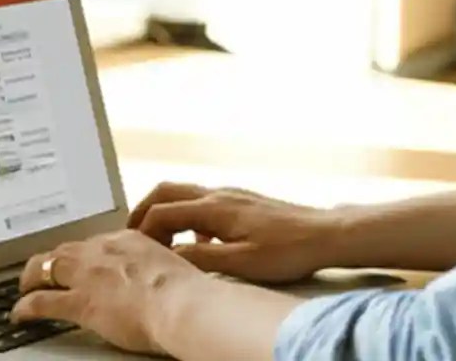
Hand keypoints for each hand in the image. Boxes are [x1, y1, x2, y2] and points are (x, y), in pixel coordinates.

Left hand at [11, 230, 206, 355]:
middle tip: (45, 270)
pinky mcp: (80, 302)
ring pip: (47, 267)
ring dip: (33, 277)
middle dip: (53, 261)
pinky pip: (42, 301)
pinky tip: (19, 313)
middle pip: (67, 250)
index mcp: (129, 240)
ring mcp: (89, 275)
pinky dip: (25, 307)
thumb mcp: (175, 268)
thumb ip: (160, 269)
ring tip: (26, 286)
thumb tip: (163, 280)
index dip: (83, 254)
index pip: (96, 243)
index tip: (81, 262)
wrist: (182, 303)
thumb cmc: (189, 293)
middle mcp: (104, 251)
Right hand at [128, 182, 343, 283]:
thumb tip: (168, 258)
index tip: (135, 251)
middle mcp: (218, 194)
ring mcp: (231, 194)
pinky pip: (203, 202)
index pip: (162, 212)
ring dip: (165, 213)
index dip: (142, 231)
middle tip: (131, 235)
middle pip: (166, 191)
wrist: (324, 234)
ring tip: (159, 241)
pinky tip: (199, 244)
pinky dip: (187, 217)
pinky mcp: (242, 201)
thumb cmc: (287, 250)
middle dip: (143, 211)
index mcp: (213, 208)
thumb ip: (200, 259)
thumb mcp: (241, 263)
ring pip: (184, 194)